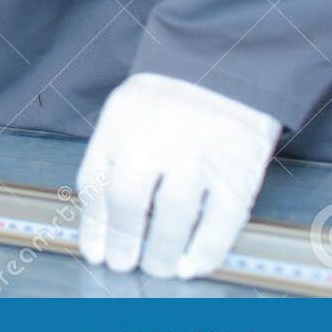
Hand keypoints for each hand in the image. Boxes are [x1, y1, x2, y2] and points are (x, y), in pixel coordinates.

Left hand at [77, 72, 280, 278]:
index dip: (93, 224)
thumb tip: (102, 218)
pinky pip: (221, 222)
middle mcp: (156, 137)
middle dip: (122, 241)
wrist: (228, 63)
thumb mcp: (126, 109)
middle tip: (123, 264)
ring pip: (174, 216)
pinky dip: (206, 251)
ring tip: (157, 268)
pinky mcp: (238, 171)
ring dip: (162, 253)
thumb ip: (112, 154)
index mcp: (120, 121)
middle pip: (128, 200)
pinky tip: (193, 265)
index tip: (95, 251)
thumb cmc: (171, 95)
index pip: (95, 181)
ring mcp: (199, 154)